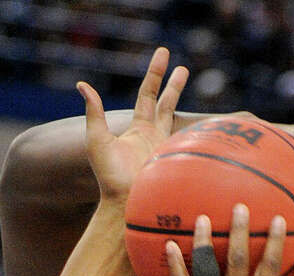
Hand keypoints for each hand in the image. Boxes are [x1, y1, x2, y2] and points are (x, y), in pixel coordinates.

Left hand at [78, 48, 187, 203]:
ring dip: (184, 101)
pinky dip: (201, 129)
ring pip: (178, 117)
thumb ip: (94, 112)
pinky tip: (211, 119)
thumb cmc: (108, 175)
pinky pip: (191, 139)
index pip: (148, 95)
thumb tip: (82, 84)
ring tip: (192, 82)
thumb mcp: (97, 139)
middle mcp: (154, 136)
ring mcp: (167, 147)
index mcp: (138, 129)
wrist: (125, 203)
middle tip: (182, 67)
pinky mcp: (177, 159)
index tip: (163, 54)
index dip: (156, 74)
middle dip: (174, 84)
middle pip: (166, 103)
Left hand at [166, 206, 293, 275]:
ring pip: (207, 270)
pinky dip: (176, 266)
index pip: (270, 268)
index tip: (277, 218)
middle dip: (239, 232)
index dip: (274, 242)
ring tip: (202, 218)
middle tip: (239, 206)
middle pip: (238, 262)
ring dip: (203, 242)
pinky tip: (169, 244)